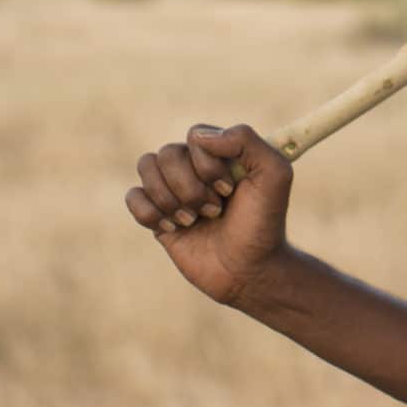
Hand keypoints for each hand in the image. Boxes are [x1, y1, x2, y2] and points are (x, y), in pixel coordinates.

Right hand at [125, 124, 292, 306]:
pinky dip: (150, 213)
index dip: (208, 165)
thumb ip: (245, 140)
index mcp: (220, 150)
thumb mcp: (274, 174)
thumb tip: (198, 136)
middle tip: (214, 210)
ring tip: (193, 221)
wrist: (248, 270)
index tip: (230, 191)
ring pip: (146, 166)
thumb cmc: (263, 222)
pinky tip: (173, 229)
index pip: (196, 136)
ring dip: (170, 200)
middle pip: (168, 153)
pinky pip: (133, 196)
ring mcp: (173, 188)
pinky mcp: (156, 213)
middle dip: (190, 188)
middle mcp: (194, 165)